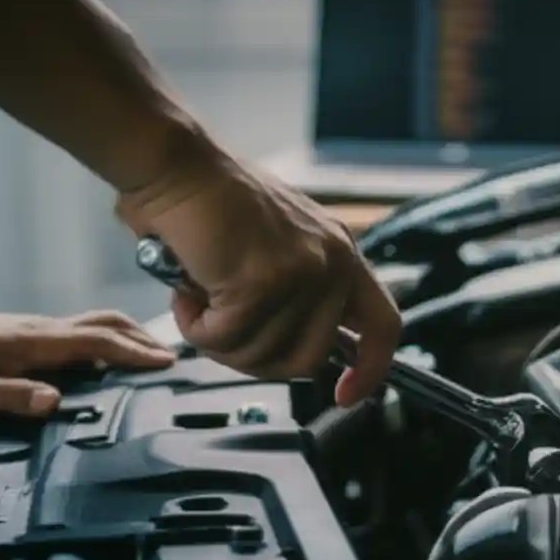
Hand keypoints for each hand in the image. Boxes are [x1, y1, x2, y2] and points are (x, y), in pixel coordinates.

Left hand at [0, 298, 174, 415]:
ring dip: (132, 334)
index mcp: (37, 342)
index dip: (133, 351)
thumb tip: (54, 402)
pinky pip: (89, 329)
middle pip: (107, 322)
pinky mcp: (40, 331)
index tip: (164, 362)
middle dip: (143, 337)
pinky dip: (114, 338)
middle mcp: (48, 329)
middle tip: (170, 357)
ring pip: (100, 321)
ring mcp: (45, 327)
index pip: (97, 341)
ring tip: (153, 354)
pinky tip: (116, 356)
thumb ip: (9, 394)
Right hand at [115, 136, 400, 405]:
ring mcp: (302, 274)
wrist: (175, 164)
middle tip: (222, 330)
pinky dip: (195, 327)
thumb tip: (294, 348)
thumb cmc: (211, 203)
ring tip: (199, 298)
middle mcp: (333, 263)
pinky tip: (187, 293)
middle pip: (309, 359)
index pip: (384, 325)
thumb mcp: (279, 247)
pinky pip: (225, 339)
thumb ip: (298, 294)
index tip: (344, 395)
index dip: (369, 370)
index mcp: (342, 255)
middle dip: (255, 359)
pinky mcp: (262, 282)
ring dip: (217, 340)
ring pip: (262, 355)